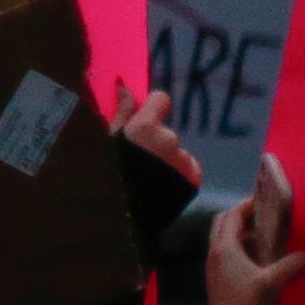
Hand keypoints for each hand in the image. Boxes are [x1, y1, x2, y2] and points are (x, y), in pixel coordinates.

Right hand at [112, 82, 202, 257]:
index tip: (144, 119)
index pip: (160, 99)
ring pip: (176, 152)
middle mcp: (169, 139)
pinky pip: (187, 167)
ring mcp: (184, 159)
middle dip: (156, 143)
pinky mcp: (194, 177)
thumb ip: (121, 112)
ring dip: (167, 161)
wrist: (125, 218)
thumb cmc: (109, 174)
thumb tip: (125, 85)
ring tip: (150, 179)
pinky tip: (163, 187)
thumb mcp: (109, 142)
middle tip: (140, 162)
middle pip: (166, 131)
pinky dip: (178, 174)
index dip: (153, 108)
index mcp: (144, 127)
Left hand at [206, 154, 304, 304]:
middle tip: (263, 216)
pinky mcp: (218, 285)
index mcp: (223, 249)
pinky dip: (242, 253)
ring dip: (242, 237)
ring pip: (224, 243)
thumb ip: (291, 265)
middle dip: (240, 217)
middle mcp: (214, 256)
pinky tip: (260, 264)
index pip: (231, 217)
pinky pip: (227, 258)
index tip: (262, 199)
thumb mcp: (274, 284)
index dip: (246, 205)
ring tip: (266, 239)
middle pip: (223, 226)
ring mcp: (214, 271)